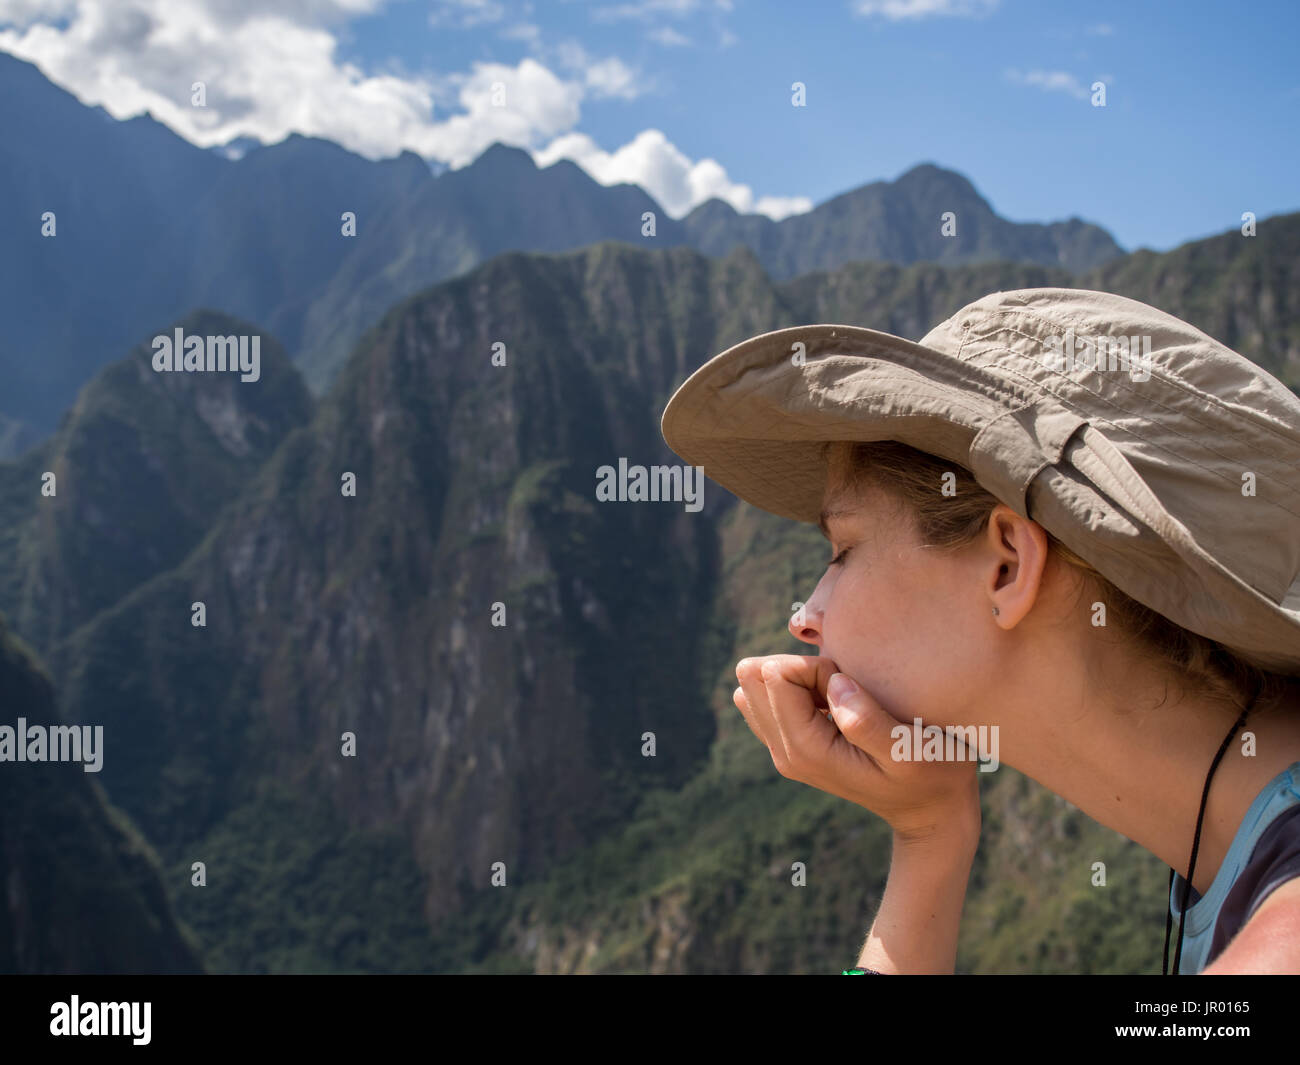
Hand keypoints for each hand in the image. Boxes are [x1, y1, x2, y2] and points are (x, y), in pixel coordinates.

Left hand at [733, 654, 980, 844]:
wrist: (929, 810)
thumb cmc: (931, 774)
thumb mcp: (909, 751)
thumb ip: (867, 720)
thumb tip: (833, 684)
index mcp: (806, 749)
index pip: (776, 675)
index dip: (816, 666)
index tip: (853, 686)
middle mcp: (785, 752)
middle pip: (756, 678)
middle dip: (799, 669)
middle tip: (844, 690)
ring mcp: (784, 750)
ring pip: (755, 687)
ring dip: (796, 678)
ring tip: (839, 698)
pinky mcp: (791, 745)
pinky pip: (767, 699)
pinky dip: (796, 688)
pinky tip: (832, 703)